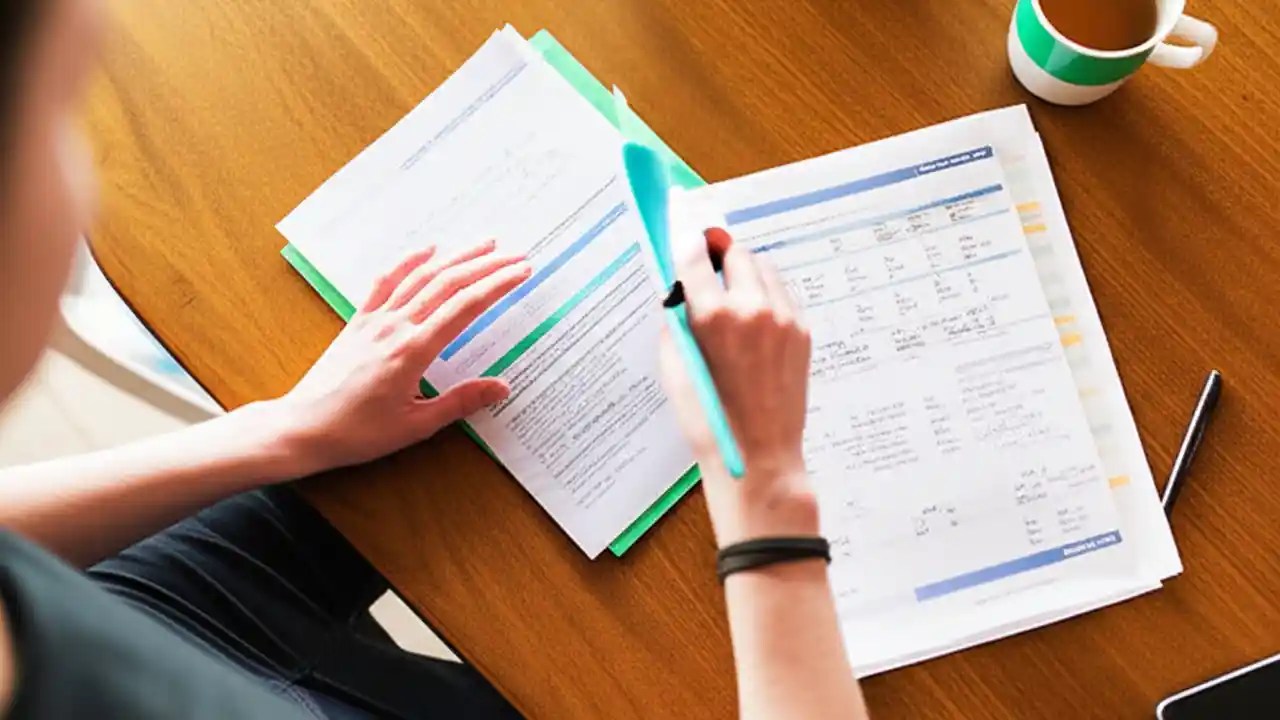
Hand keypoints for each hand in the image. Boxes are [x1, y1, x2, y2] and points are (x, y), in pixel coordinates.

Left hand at [269, 241, 530, 476]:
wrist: (303, 427)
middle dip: (485, 265)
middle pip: (448, 283)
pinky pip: (386, 282)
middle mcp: (395, 327)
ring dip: (455, 257)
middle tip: (516, 255)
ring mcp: (375, 320)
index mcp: (413, 351)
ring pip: (421, 276)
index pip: (465, 307)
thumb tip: (501, 387)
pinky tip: (427, 250)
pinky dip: (408, 261)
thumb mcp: (415, 426)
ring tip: (483, 245)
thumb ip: (460, 402)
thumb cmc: (357, 433)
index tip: (521, 273)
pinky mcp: (358, 322)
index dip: (497, 285)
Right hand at [659, 228, 818, 545]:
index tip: (683, 233)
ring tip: (732, 291)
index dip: (686, 241)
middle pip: (735, 253)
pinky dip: (767, 293)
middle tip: (708, 261)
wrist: (758, 455)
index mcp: (713, 316)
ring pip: (764, 268)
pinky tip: (754, 315)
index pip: (697, 255)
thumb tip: (677, 293)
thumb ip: (675, 323)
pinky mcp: (802, 332)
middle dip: (719, 254)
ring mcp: (783, 319)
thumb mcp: (674, 369)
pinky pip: (783, 293)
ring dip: (745, 271)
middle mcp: (752, 309)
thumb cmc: (709, 420)